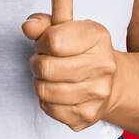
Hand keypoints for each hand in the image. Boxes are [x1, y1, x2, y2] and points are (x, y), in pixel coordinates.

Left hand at [22, 14, 119, 131]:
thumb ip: (43, 23)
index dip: (42, 42)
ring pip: (45, 90)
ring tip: (51, 76)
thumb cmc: (80, 50)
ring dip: (41, 82)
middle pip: (46, 67)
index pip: (53, 40)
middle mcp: (103, 65)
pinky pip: (49, 108)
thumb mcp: (64, 28)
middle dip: (38, 63)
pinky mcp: (88, 115)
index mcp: (98, 37)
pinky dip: (47, 100)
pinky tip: (58, 91)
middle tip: (45, 61)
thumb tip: (28, 27)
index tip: (46, 43)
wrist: (109, 81)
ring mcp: (98, 93)